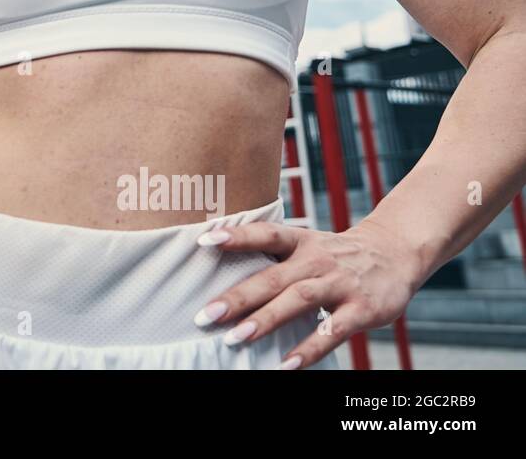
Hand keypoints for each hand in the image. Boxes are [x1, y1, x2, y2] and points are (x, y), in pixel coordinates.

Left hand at [192, 214, 421, 368]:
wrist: (395, 253)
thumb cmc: (337, 254)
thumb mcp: (307, 244)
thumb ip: (274, 257)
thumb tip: (223, 269)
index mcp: (301, 242)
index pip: (266, 234)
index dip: (237, 235)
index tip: (204, 239)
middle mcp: (318, 260)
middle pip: (273, 277)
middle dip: (238, 297)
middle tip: (206, 314)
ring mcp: (340, 284)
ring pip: (299, 300)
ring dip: (266, 320)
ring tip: (236, 338)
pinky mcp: (362, 309)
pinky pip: (332, 331)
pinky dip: (309, 349)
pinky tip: (287, 365)